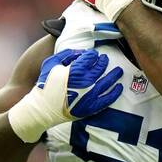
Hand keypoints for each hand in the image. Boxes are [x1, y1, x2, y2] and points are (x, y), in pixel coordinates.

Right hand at [8, 48, 123, 142]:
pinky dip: (115, 93)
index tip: (94, 54)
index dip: (93, 55)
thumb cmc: (45, 84)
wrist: (42, 108)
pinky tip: (119, 87)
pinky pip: (107, 100)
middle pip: (100, 68)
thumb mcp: (51, 63)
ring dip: (114, 75)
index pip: (90, 58)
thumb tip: (81, 52)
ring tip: (118, 71)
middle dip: (103, 62)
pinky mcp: (91, 108)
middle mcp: (85, 82)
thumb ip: (67, 55)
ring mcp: (89, 96)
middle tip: (105, 59)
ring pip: (107, 82)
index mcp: (75, 70)